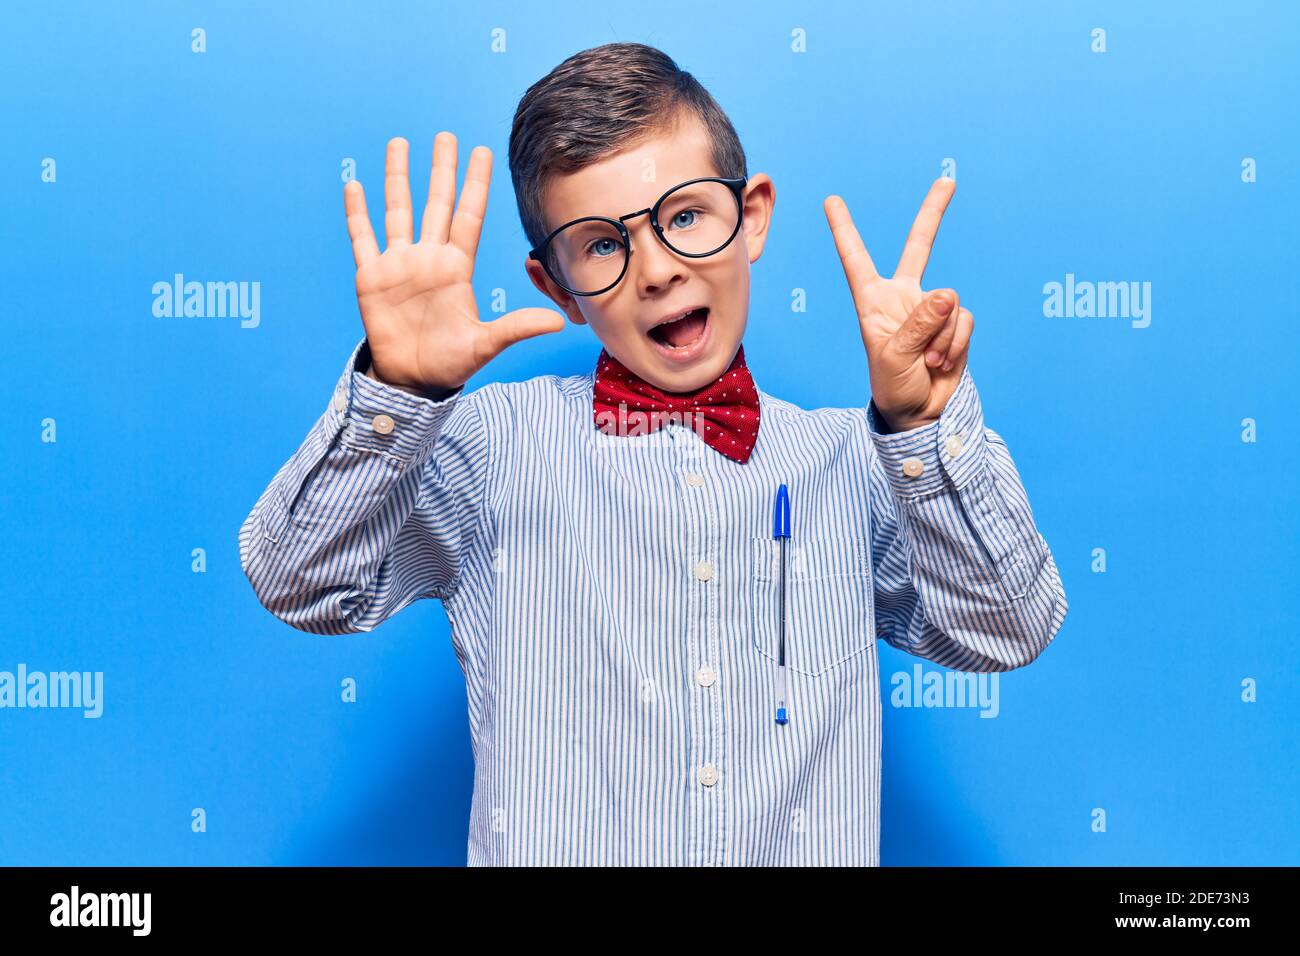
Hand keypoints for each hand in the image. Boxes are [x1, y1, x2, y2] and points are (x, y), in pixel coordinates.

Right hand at [344, 132, 565, 394]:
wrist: (412, 380)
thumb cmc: (450, 362)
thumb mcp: (486, 343)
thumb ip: (517, 328)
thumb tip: (558, 324)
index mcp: (456, 268)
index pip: (468, 216)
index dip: (475, 184)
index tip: (482, 151)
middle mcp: (429, 258)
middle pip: (436, 204)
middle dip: (442, 170)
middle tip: (446, 136)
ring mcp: (399, 264)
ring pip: (397, 210)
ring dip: (397, 178)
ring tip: (399, 143)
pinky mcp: (372, 277)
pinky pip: (363, 238)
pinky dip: (357, 213)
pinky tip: (353, 185)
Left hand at [824, 176, 973, 431]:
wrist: (921, 413)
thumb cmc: (893, 386)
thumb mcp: (895, 357)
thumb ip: (919, 324)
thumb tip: (949, 293)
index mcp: (873, 302)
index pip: (856, 259)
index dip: (844, 230)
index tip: (831, 201)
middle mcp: (903, 298)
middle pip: (919, 247)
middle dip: (933, 214)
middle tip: (947, 181)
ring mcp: (932, 309)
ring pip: (949, 303)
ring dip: (941, 337)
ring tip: (926, 361)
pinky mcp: (956, 323)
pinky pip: (964, 320)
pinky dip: (956, 344)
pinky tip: (942, 362)